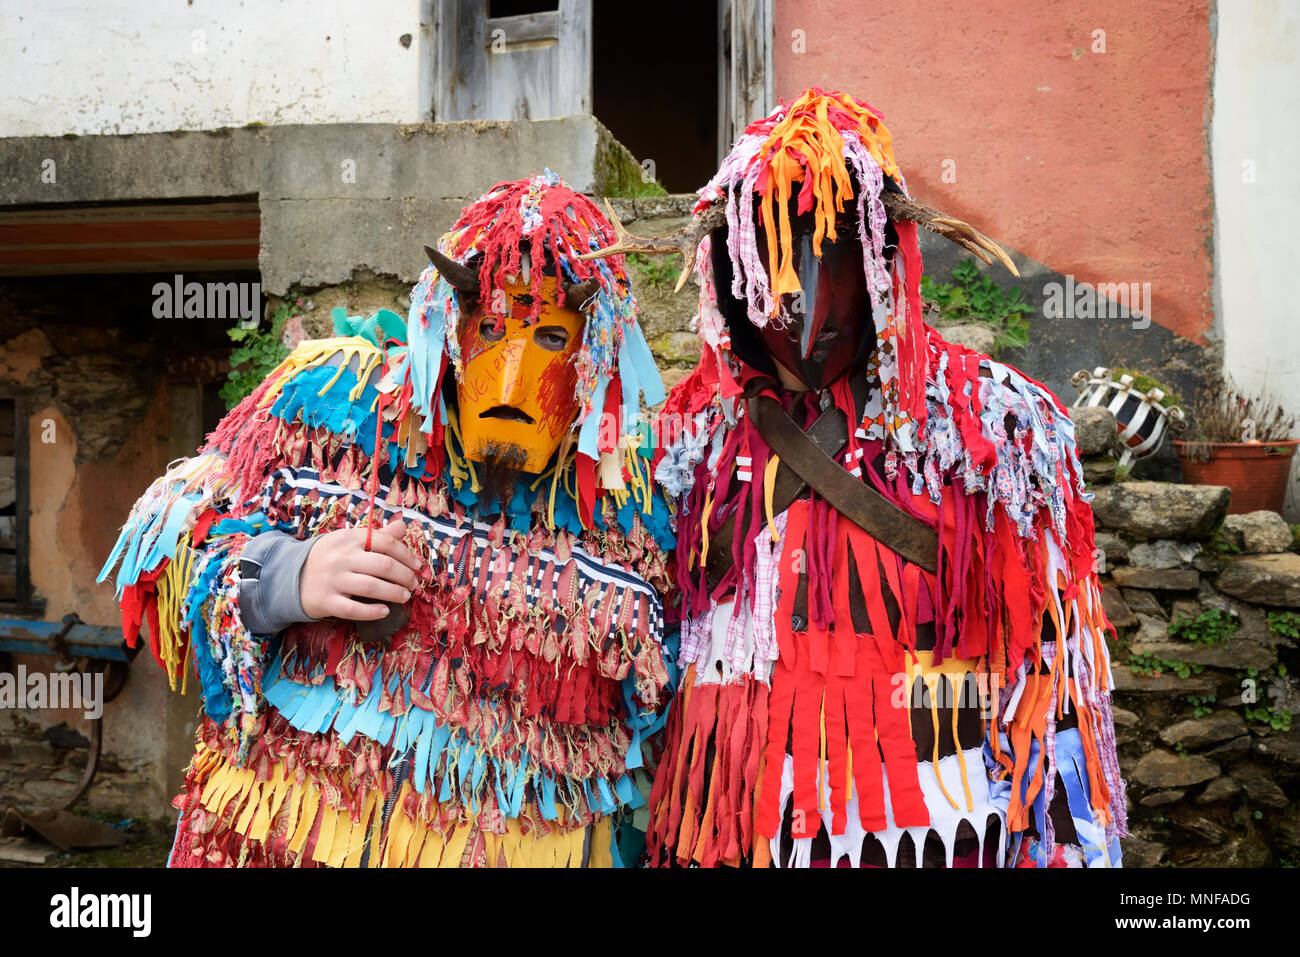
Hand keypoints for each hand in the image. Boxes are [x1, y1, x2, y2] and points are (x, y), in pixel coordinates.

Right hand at [299, 518, 425, 620]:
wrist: (290, 576)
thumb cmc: (328, 557)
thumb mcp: (348, 540)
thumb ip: (377, 535)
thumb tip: (404, 526)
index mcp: (348, 538)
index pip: (385, 542)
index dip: (406, 554)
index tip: (417, 566)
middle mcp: (341, 557)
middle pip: (383, 565)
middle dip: (405, 576)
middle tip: (413, 584)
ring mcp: (333, 580)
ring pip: (372, 587)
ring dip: (394, 593)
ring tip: (405, 596)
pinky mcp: (326, 601)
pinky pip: (354, 609)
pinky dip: (373, 611)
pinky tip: (385, 611)